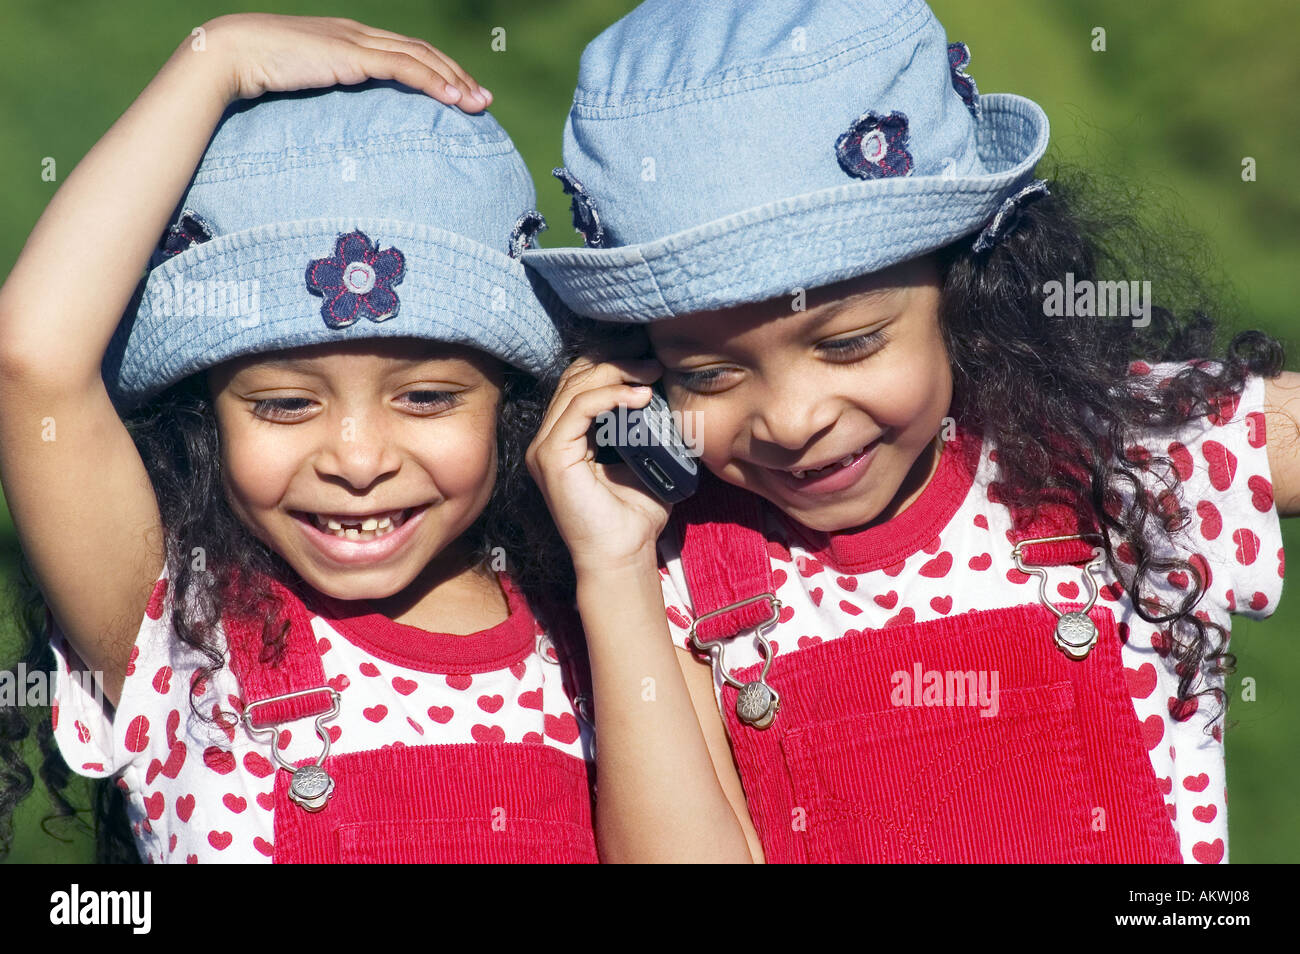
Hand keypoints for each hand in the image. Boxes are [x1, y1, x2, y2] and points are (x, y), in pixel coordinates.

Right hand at [196, 14, 490, 109]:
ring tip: (478, 104)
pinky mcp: (352, 53)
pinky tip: (452, 97)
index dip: (439, 71)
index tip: (462, 94)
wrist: (230, 53)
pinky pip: (403, 66)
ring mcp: (356, 41)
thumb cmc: (259, 75)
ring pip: (420, 58)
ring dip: (454, 81)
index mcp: (351, 40)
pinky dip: (432, 80)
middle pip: (423, 53)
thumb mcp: (305, 87)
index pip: (407, 52)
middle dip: (458, 76)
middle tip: (484, 101)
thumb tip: (342, 132)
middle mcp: (359, 35)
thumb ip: (329, 97)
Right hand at [527, 356, 672, 572]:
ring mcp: (546, 447)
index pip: (581, 383)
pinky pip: (577, 409)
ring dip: (617, 374)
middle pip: (575, 377)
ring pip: (575, 387)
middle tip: (653, 362)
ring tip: (651, 375)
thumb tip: (665, 393)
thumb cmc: (635, 516)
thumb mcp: (644, 459)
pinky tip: (639, 397)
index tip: (651, 362)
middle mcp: (551, 438)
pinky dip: (610, 396)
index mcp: (568, 438)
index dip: (613, 363)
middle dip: (616, 361)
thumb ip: (645, 427)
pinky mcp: (550, 456)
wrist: (623, 555)